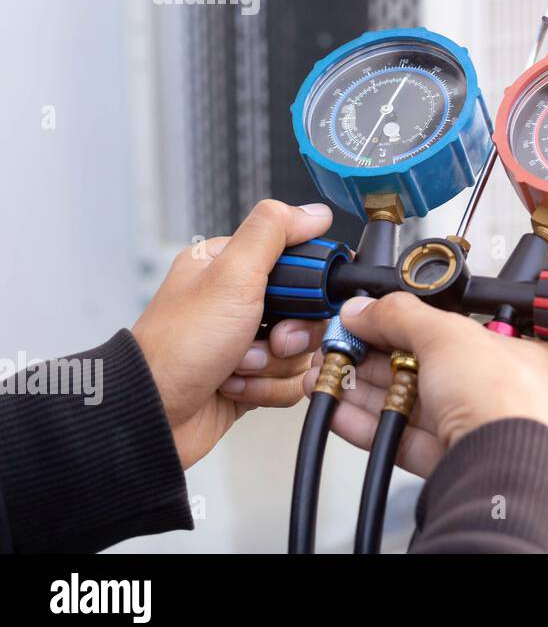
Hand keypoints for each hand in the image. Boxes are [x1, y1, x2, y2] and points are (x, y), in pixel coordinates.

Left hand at [132, 199, 335, 468]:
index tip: (302, 300)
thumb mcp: (231, 275)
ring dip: (274, 364)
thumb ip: (273, 233)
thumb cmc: (179, 346)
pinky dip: (267, 389)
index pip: (299, 261)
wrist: (153, 415)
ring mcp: (246, 341)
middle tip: (271, 338)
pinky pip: (289, 381)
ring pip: (301, 350)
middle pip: (308, 311)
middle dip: (293, 332)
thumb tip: (313, 211)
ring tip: (239, 366)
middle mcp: (239, 301)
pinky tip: (236, 387)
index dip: (310, 285)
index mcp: (231, 266)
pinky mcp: (252, 378)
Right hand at [303, 292, 547, 476]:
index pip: (468, 326)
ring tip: (332, 373)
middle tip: (345, 344)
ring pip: (417, 404)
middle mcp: (513, 392)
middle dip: (380, 355)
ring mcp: (484, 429)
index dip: (419, 320)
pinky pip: (407, 439)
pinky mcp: (455, 463)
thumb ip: (400, 317)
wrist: (500, 472)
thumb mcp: (447, 335)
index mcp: (533, 353)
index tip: (378, 317)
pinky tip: (340, 410)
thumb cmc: (507, 403)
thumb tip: (365, 309)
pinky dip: (372, 424)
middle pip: (435, 365)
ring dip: (369, 389)